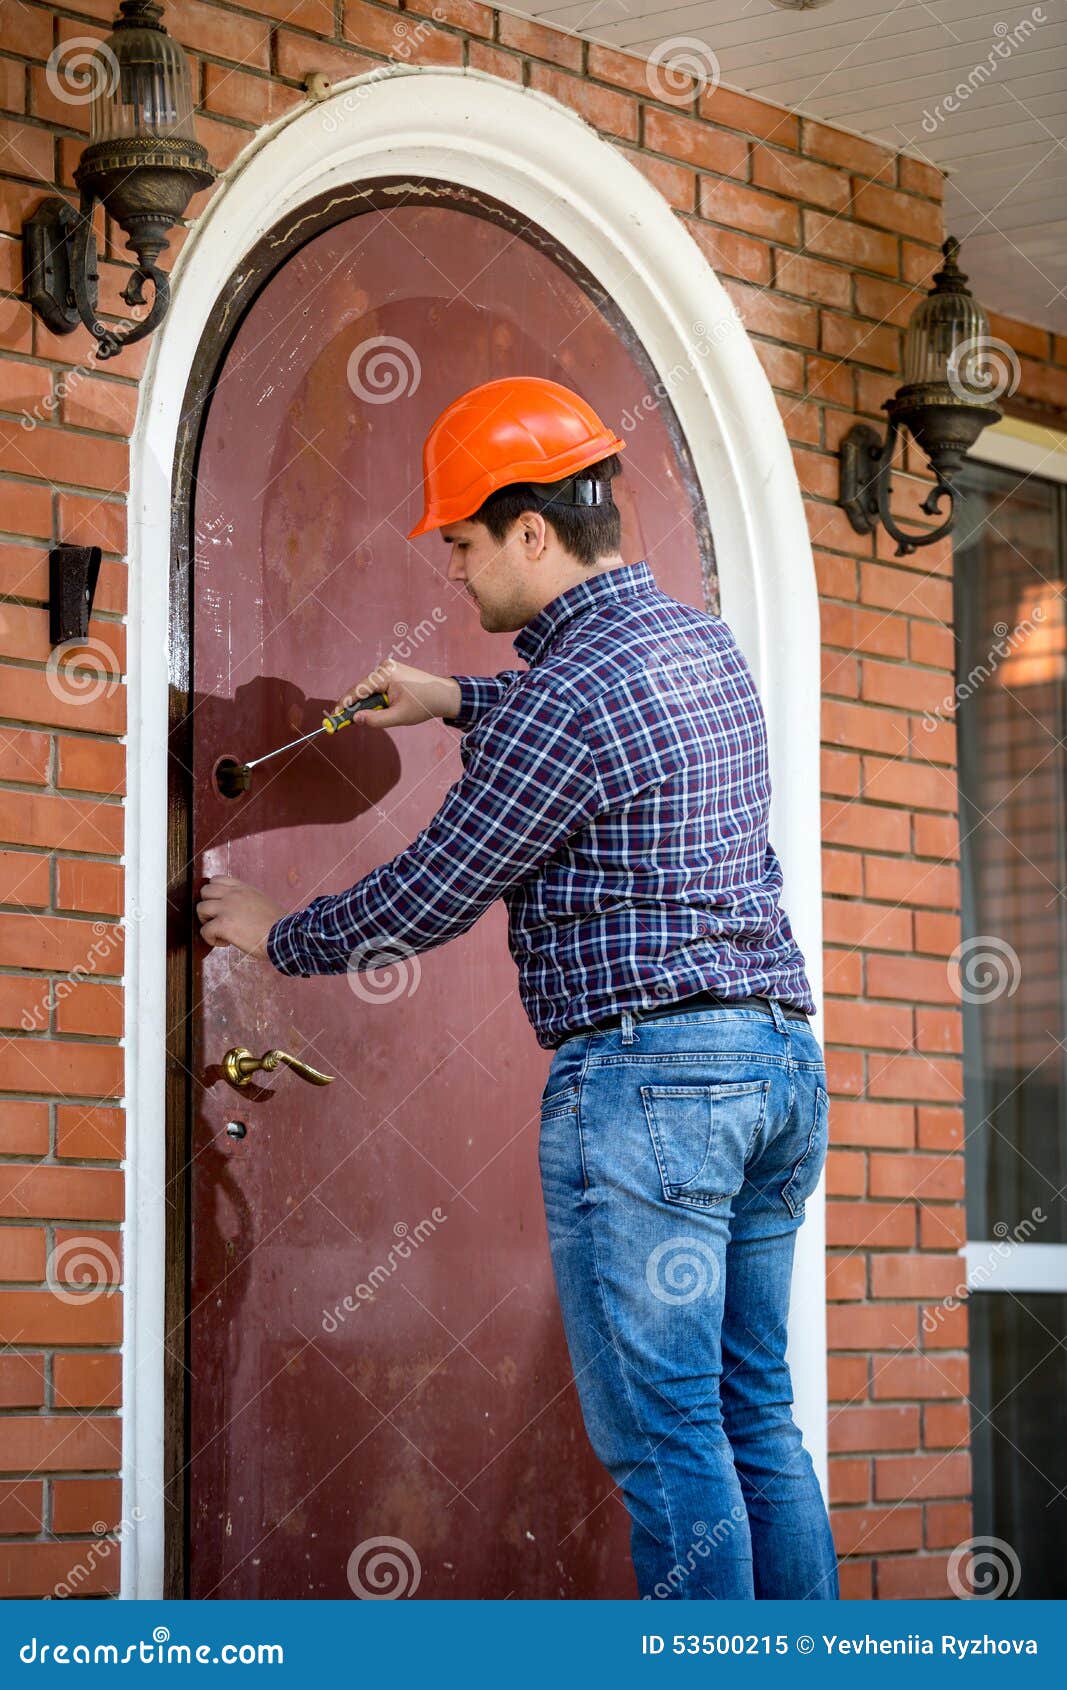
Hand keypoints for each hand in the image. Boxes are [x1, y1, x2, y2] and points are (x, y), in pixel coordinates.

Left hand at [197, 877, 284, 959]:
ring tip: (220, 932)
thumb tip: (238, 911)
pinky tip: (225, 943)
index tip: (220, 906)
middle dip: (208, 906)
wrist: (285, 936)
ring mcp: (226, 908)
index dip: (214, 893)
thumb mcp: (262, 901)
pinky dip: (211, 939)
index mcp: (243, 888)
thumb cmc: (278, 924)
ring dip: (206, 922)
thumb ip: (247, 900)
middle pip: (204, 892)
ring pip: (200, 908)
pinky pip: (205, 930)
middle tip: (218, 920)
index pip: (217, 879)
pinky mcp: (223, 924)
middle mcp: (233, 894)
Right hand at [333, 660, 460, 728]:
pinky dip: (375, 698)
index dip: (344, 704)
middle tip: (345, 721)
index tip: (334, 716)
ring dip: (368, 703)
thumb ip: (376, 719)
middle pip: (362, 689)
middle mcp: (385, 666)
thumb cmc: (424, 705)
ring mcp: (389, 667)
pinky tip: (382, 708)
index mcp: (386, 674)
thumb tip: (355, 719)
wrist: (444, 695)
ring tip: (372, 717)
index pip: (358, 690)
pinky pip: (377, 686)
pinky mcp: (392, 671)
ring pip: (369, 689)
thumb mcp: (399, 716)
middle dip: (355, 706)